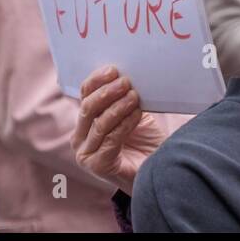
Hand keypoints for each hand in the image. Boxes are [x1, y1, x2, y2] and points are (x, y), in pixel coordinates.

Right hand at [71, 65, 167, 195]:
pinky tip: (137, 114)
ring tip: (134, 97)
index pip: (84, 95)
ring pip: (99, 124)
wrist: (159, 171)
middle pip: (88, 108)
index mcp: (85, 122)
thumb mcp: (135, 113)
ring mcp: (86, 154)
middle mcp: (80, 138)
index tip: (113, 70)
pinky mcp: (98, 166)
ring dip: (118, 107)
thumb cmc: (146, 141)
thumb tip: (128, 74)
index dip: (96, 81)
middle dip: (107, 92)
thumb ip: (127, 97)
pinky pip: (111, 139)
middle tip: (126, 82)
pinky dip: (125, 124)